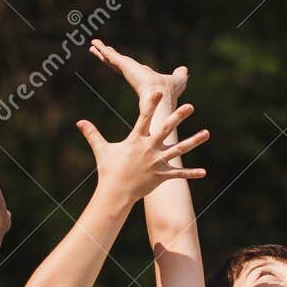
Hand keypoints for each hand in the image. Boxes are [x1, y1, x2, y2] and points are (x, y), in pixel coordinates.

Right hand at [76, 90, 207, 204]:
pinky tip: (204, 172)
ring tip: (207, 133)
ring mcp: (157, 162)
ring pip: (179, 150)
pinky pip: (178, 174)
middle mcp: (149, 149)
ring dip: (194, 142)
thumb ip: (92, 134)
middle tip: (190, 106)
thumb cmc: (108, 170)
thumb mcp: (101, 150)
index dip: (151, 104)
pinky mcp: (162, 176)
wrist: (115, 193)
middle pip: (166, 130)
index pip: (144, 118)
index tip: (158, 92)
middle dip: (178, 117)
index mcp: (136, 140)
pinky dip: (191, 174)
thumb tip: (79, 122)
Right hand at [90, 38, 186, 115]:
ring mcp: (126, 70)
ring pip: (111, 59)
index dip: (121, 63)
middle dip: (108, 57)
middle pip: (116, 63)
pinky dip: (102, 49)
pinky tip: (94, 44)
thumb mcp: (178, 79)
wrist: (161, 96)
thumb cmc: (171, 91)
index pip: (128, 68)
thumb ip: (180, 74)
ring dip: (102, 52)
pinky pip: (110, 55)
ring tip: (92, 46)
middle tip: (97, 51)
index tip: (115, 59)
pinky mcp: (123, 65)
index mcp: (141, 77)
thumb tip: (184, 69)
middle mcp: (132, 73)